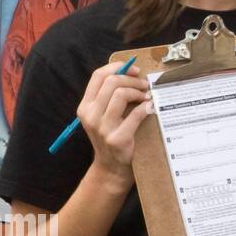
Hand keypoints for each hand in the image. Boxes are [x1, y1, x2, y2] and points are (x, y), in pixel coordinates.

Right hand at [77, 60, 152, 187]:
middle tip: (144, 85)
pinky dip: (146, 107)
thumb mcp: (102, 117)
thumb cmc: (111, 137)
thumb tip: (131, 72)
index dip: (117, 67)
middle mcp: (90, 116)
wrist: (111, 169)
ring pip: (121, 94)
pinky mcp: (117, 139)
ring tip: (146, 96)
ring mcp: (103, 128)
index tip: (133, 69)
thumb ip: (109, 97)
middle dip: (132, 79)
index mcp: (85, 107)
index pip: (98, 76)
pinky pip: (135, 114)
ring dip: (138, 92)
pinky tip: (150, 107)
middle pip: (111, 82)